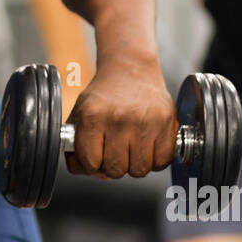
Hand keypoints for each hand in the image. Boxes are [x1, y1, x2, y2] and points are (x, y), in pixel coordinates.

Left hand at [64, 59, 177, 179]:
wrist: (130, 69)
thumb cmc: (104, 97)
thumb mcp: (79, 115)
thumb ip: (74, 147)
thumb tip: (89, 172)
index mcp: (92, 116)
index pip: (91, 162)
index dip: (93, 165)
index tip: (96, 155)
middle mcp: (118, 118)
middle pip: (116, 170)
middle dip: (114, 165)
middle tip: (116, 150)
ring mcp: (144, 120)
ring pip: (139, 170)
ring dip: (135, 164)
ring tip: (132, 147)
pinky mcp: (166, 121)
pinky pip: (161, 162)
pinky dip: (155, 160)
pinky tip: (148, 145)